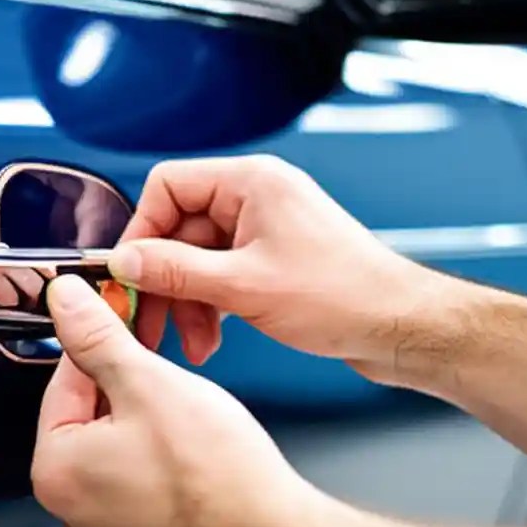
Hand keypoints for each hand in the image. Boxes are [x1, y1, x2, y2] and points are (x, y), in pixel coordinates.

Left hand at [32, 275, 321, 526]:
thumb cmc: (214, 476)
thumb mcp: (147, 382)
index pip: (62, 382)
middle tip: (161, 361)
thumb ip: (97, 337)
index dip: (98, 341)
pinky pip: (140, 477)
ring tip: (186, 407)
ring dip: (146, 415)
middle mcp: (71, 508)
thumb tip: (63, 301)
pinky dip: (161, 453)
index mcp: (54, 471)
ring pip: (118, 445)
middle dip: (124, 381)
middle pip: (87, 416)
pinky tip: (194, 444)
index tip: (121, 316)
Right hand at [110, 155, 438, 377]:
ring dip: (185, 303)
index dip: (142, 231)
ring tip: (190, 343)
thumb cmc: (345, 296)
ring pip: (195, 259)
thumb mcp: (244, 287)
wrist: (401, 328)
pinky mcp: (270, 261)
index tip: (129, 273)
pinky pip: (218, 276)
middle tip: (147, 321)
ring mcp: (263, 230)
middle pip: (178, 230)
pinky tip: (209, 340)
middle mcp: (255, 198)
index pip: (168, 187)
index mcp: (251, 182)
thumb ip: (175, 272)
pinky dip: (207, 307)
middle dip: (164, 281)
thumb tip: (124, 263)